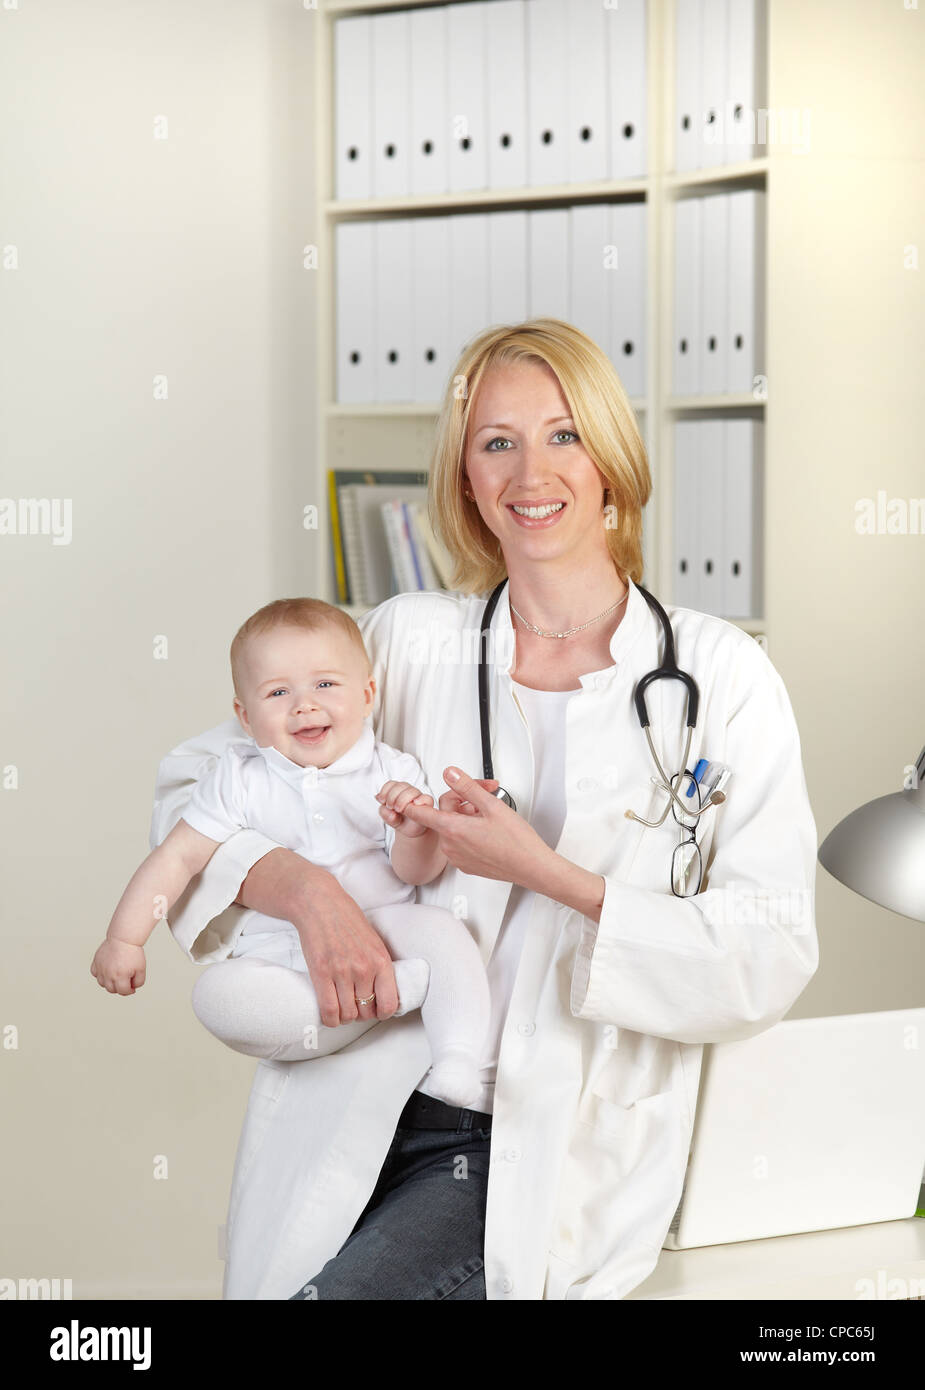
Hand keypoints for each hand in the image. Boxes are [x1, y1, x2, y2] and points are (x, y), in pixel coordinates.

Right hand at [90, 938, 146, 994]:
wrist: (124, 938)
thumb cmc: (133, 953)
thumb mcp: (141, 969)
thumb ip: (138, 982)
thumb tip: (131, 988)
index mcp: (120, 976)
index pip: (123, 992)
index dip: (130, 991)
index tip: (132, 987)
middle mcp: (108, 974)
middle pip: (112, 990)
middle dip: (120, 988)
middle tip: (125, 980)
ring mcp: (101, 968)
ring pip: (102, 983)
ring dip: (110, 983)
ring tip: (117, 974)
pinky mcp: (96, 962)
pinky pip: (95, 973)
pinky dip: (100, 974)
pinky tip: (108, 970)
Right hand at [238, 850, 400, 1027]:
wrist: (320, 904)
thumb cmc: (346, 919)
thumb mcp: (373, 941)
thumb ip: (378, 965)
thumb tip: (382, 992)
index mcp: (381, 960)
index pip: (389, 1004)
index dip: (381, 1013)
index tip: (374, 1009)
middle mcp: (364, 968)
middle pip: (366, 1012)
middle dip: (361, 1014)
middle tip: (354, 1005)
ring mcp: (342, 972)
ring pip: (347, 1015)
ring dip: (344, 1016)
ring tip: (341, 1006)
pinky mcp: (321, 973)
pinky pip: (328, 1011)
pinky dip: (330, 1019)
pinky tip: (330, 1012)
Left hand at [375, 780, 433, 838]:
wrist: (412, 830)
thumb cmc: (400, 821)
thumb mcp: (389, 819)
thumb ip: (385, 814)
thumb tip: (391, 813)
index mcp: (397, 792)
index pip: (391, 784)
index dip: (385, 791)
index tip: (382, 801)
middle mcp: (408, 792)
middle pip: (400, 786)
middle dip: (392, 796)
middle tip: (391, 807)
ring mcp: (418, 797)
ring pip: (412, 791)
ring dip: (403, 799)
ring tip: (399, 810)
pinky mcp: (427, 804)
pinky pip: (427, 798)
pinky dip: (421, 800)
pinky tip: (415, 804)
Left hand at [400, 767, 553, 885]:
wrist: (531, 867)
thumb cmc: (516, 841)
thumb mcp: (492, 805)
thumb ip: (466, 787)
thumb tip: (449, 773)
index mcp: (453, 829)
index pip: (421, 813)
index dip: (412, 803)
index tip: (405, 798)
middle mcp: (451, 847)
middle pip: (444, 817)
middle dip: (460, 803)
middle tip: (484, 797)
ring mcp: (458, 859)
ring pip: (453, 830)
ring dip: (466, 819)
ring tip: (489, 816)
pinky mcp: (467, 867)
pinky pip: (460, 845)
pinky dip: (470, 835)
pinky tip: (488, 832)